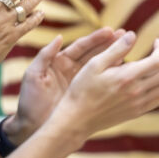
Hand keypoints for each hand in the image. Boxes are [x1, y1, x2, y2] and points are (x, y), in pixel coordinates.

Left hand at [7, 29, 121, 143]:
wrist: (33, 126)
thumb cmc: (29, 101)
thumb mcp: (33, 76)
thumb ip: (44, 56)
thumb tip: (59, 37)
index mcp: (59, 62)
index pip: (81, 46)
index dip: (95, 38)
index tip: (110, 31)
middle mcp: (72, 69)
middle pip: (94, 52)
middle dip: (109, 43)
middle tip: (125, 35)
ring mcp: (81, 82)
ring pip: (100, 66)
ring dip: (114, 56)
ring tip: (129, 47)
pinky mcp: (86, 95)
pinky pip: (101, 82)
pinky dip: (113, 74)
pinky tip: (125, 68)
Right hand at [51, 31, 158, 141]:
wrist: (77, 119)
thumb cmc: (82, 89)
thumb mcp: (95, 64)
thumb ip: (116, 49)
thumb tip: (133, 34)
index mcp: (127, 77)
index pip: (158, 61)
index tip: (157, 41)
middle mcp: (137, 92)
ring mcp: (138, 104)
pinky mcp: (136, 112)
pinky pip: (158, 100)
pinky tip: (155, 80)